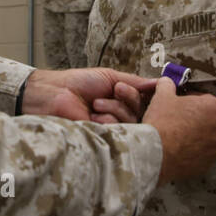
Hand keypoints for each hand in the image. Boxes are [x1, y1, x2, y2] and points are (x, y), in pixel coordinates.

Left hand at [20, 68, 156, 122]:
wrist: (57, 94)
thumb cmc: (80, 83)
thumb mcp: (111, 77)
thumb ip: (135, 82)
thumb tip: (158, 82)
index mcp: (124, 100)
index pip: (146, 100)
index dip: (141, 93)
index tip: (127, 85)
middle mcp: (122, 115)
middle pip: (142, 111)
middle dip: (128, 97)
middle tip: (114, 90)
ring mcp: (115, 128)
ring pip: (132, 120)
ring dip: (114, 107)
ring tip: (96, 104)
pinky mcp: (106, 139)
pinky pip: (119, 130)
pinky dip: (107, 120)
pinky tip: (92, 117)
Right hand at [143, 77, 215, 184]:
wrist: (155, 154)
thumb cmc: (162, 122)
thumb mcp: (162, 96)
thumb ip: (167, 85)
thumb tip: (166, 81)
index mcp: (215, 107)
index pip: (204, 99)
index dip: (188, 101)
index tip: (177, 105)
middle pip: (207, 119)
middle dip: (194, 119)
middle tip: (176, 120)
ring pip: (205, 137)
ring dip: (194, 135)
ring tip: (175, 136)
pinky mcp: (208, 164)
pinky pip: (201, 154)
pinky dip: (192, 151)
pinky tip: (176, 149)